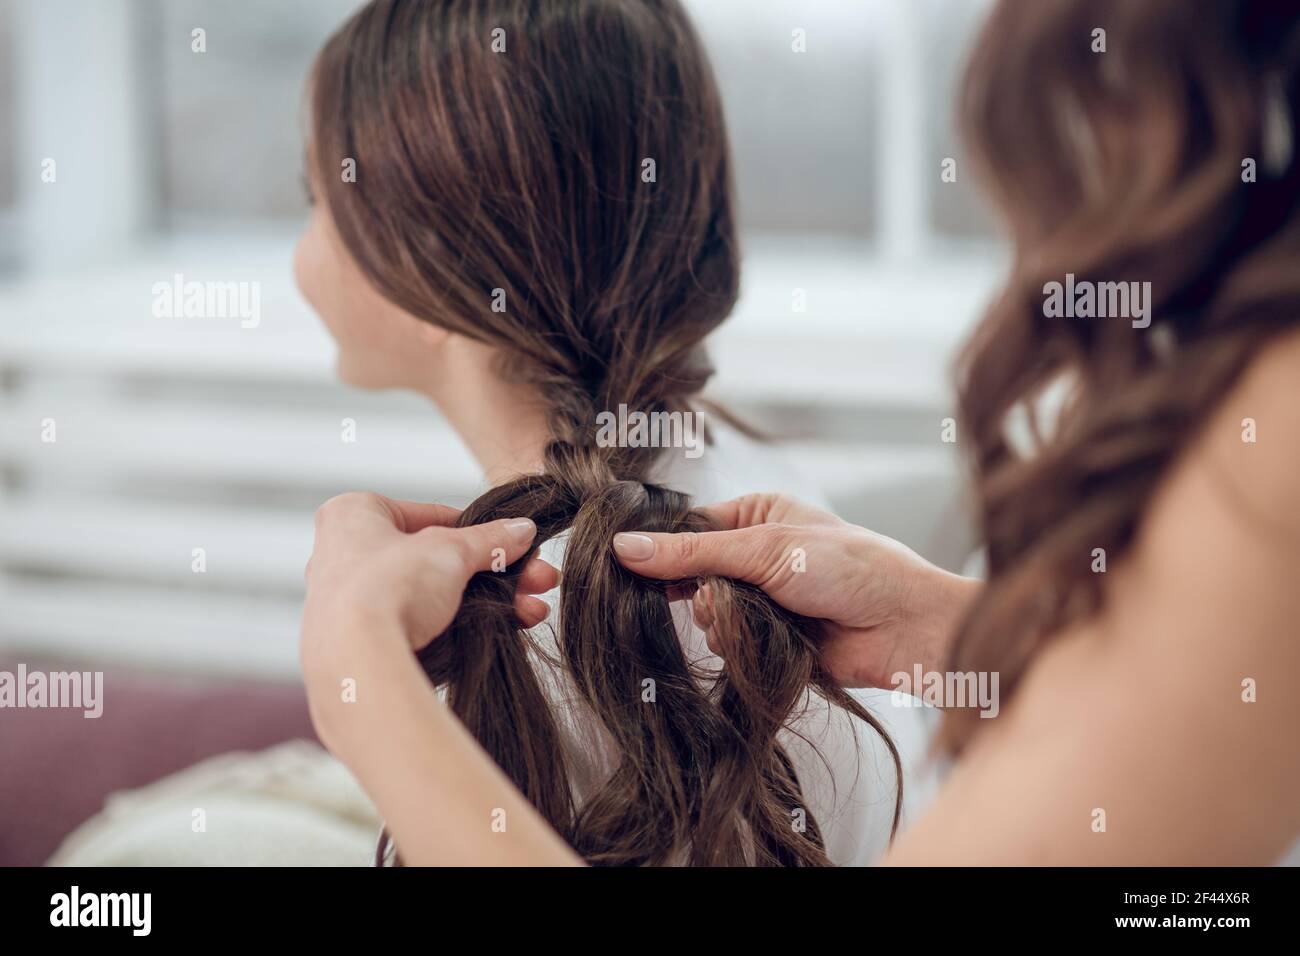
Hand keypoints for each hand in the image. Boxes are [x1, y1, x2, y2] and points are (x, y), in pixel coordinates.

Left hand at [301, 491, 556, 662]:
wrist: (359, 663)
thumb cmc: (389, 587)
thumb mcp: (452, 551)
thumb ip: (490, 539)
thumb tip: (521, 530)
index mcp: (353, 514)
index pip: (430, 515)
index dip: (480, 531)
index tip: (514, 545)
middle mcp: (344, 556)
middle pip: (437, 558)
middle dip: (495, 572)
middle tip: (535, 581)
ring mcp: (349, 602)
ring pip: (434, 594)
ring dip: (488, 601)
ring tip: (531, 611)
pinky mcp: (360, 643)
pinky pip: (421, 625)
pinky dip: (460, 626)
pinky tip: (503, 629)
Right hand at [611, 492, 977, 688]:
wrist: (901, 627)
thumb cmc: (849, 568)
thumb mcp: (764, 549)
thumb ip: (692, 554)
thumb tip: (625, 548)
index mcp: (756, 514)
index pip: (688, 528)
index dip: (665, 550)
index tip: (635, 567)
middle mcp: (755, 555)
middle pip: (691, 575)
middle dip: (701, 591)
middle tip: (726, 596)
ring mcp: (762, 598)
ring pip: (706, 615)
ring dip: (723, 621)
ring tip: (759, 617)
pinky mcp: (768, 640)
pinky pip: (727, 645)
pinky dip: (738, 646)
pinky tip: (765, 641)